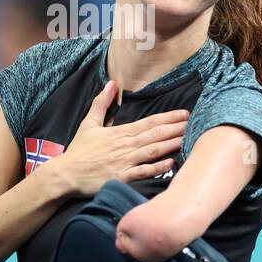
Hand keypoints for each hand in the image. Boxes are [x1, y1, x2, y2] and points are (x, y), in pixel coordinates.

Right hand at [54, 80, 187, 197]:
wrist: (65, 174)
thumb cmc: (79, 151)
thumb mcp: (88, 123)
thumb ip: (101, 103)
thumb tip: (111, 83)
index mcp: (120, 132)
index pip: (149, 122)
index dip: (168, 117)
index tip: (185, 113)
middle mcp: (125, 145)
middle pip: (155, 135)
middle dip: (176, 128)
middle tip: (196, 123)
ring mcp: (124, 162)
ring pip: (152, 151)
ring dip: (171, 144)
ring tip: (188, 139)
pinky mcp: (121, 177)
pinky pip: (142, 172)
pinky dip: (156, 167)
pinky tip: (171, 163)